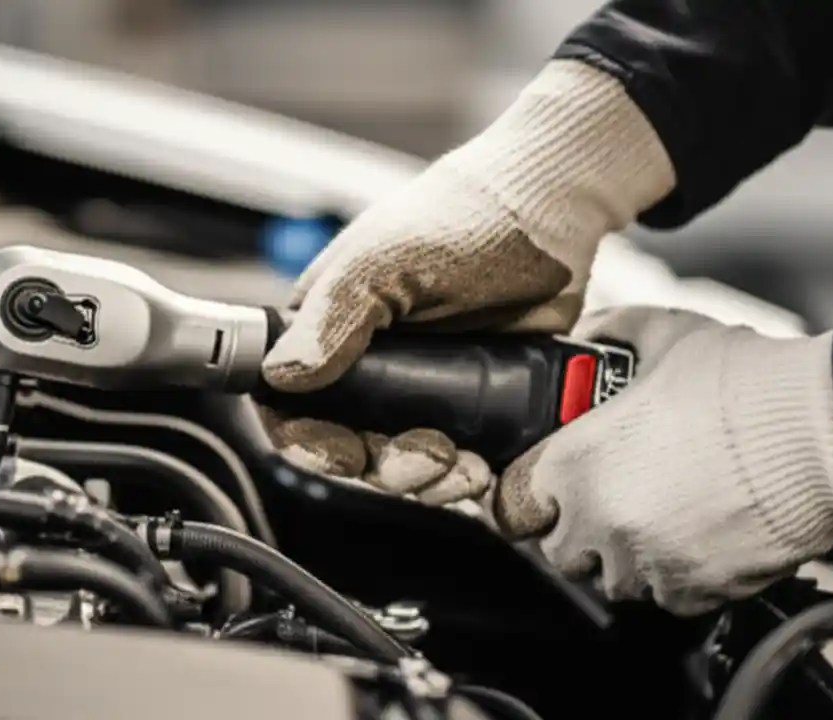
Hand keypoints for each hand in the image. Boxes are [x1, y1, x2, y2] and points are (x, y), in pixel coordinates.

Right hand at [259, 59, 673, 499]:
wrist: (549, 218)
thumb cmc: (460, 221)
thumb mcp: (382, 264)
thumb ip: (331, 320)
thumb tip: (282, 374)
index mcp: (328, 332)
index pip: (291, 408)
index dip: (309, 442)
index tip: (343, 453)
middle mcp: (369, 368)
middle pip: (351, 448)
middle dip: (383, 466)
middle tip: (427, 454)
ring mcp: (422, 391)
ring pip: (404, 465)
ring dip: (428, 479)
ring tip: (464, 463)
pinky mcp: (472, 406)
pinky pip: (458, 462)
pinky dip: (467, 476)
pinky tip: (485, 465)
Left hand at [492, 307, 832, 615]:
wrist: (816, 433)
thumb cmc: (738, 384)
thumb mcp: (660, 335)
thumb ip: (610, 333)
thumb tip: (591, 336)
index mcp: (571, 464)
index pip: (513, 504)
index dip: (530, 496)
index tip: (545, 490)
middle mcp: (598, 522)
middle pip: (561, 551)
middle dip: (576, 531)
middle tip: (607, 502)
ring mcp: (646, 562)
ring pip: (613, 581)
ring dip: (624, 558)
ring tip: (655, 520)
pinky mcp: (694, 589)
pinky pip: (666, 597)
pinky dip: (673, 577)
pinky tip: (694, 539)